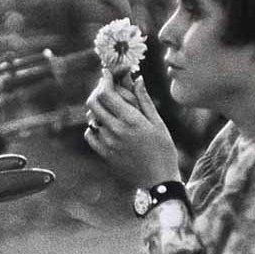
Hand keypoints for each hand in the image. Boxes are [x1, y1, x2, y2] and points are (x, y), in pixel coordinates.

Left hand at [84, 69, 180, 188]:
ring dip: (97, 109)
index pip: (107, 93)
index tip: (107, 73)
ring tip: (109, 107)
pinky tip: (104, 126)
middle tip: (106, 88)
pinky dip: (93, 127)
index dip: (105, 80)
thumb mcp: (158, 123)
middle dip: (98, 90)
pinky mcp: (104, 154)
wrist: (159, 180)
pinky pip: (90, 135)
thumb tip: (137, 78)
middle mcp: (116, 130)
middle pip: (94, 102)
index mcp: (131, 120)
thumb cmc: (164, 150)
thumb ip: (144, 100)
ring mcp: (108, 143)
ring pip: (92, 118)